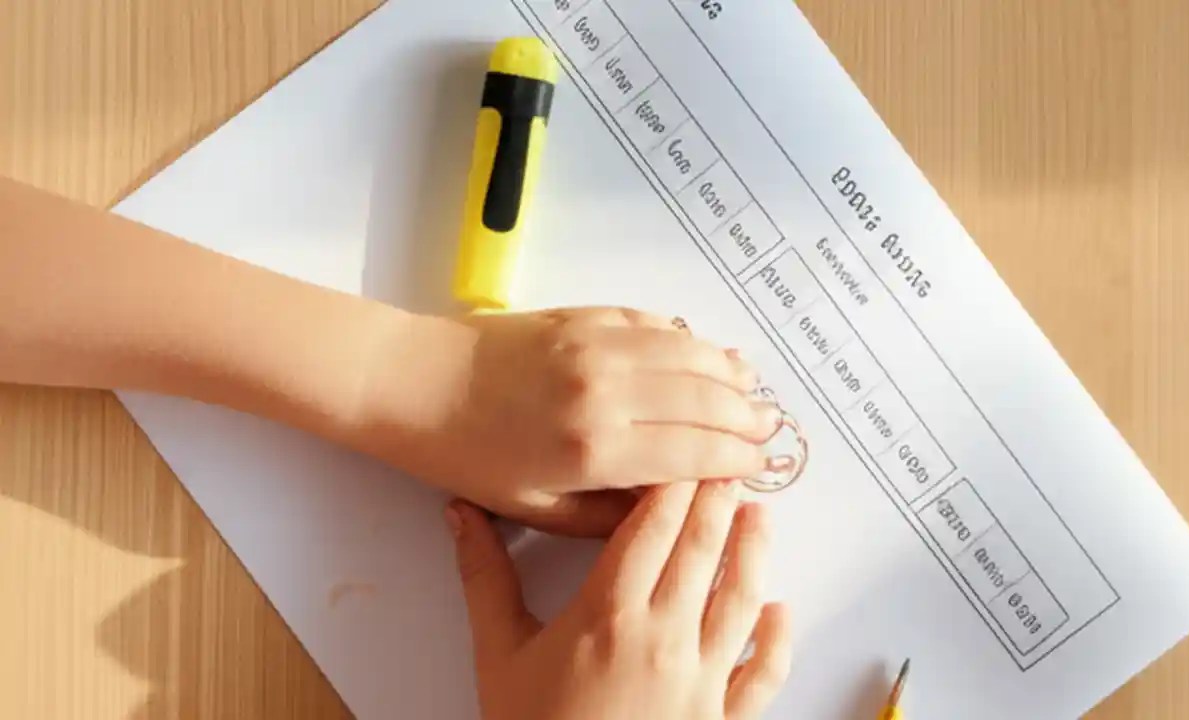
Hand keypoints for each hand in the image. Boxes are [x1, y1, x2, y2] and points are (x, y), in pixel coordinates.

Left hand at [367, 308, 782, 535]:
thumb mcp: (538, 509)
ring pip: (688, 354)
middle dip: (745, 414)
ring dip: (726, 370)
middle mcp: (607, 393)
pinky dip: (686, 337)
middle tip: (768, 425)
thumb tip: (668, 504)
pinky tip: (702, 348)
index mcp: (596, 451)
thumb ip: (610, 515)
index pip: (694, 451)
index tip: (758, 463)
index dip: (736, 458)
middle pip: (704, 400)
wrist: (415, 385)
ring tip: (750, 384)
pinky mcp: (584, 316)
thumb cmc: (470, 457)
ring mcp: (598, 346)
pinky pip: (653, 322)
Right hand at [446, 480, 792, 719]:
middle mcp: (664, 637)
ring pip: (742, 597)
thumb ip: (484, 578)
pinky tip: (780, 609)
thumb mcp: (497, 656)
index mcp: (608, 614)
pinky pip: (763, 672)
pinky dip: (777, 638)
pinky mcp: (724, 718)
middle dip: (717, 498)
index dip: (672, 481)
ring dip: (755, 550)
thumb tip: (462, 514)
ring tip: (760, 514)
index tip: (685, 448)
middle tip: (729, 461)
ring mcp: (701, 679)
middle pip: (701, 548)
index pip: (651, 526)